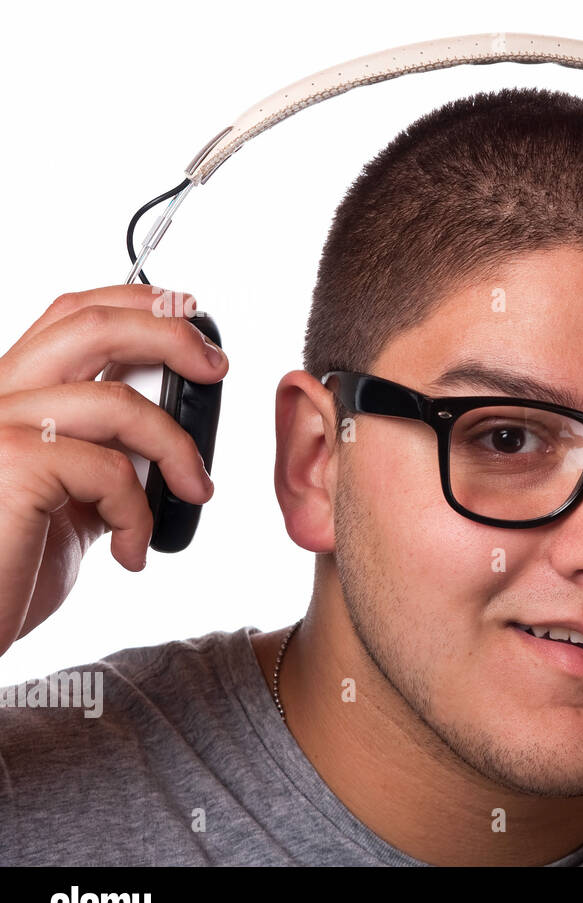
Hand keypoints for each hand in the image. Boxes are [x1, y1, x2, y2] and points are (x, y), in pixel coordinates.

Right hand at [0, 285, 225, 654]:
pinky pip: (110, 470)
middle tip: (217, 368)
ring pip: (117, 402)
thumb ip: (104, 457)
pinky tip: (133, 551)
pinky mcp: (9, 464)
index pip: (71, 316)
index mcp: (10, 397)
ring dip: (178, 447)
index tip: (192, 317)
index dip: (137, 304)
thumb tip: (171, 437)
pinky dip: (141, 513)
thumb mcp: (71, 502)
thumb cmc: (9, 573)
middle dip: (169, 334)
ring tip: (196, 490)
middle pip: (90, 325)